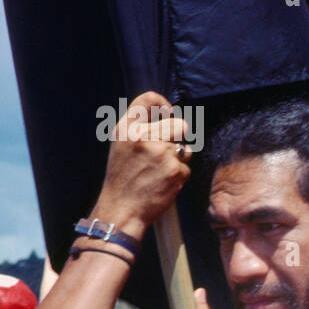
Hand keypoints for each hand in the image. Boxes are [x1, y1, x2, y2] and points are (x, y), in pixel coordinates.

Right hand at [92, 91, 193, 235]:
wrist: (122, 209)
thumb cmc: (123, 179)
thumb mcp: (122, 146)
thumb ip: (140, 129)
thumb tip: (168, 115)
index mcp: (126, 129)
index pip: (148, 99)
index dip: (163, 104)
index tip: (168, 112)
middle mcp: (143, 137)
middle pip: (179, 124)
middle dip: (178, 138)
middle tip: (164, 153)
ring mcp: (160, 153)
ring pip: (185, 148)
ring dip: (178, 158)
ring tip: (158, 171)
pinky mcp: (175, 169)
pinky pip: (186, 167)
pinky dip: (178, 175)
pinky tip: (162, 183)